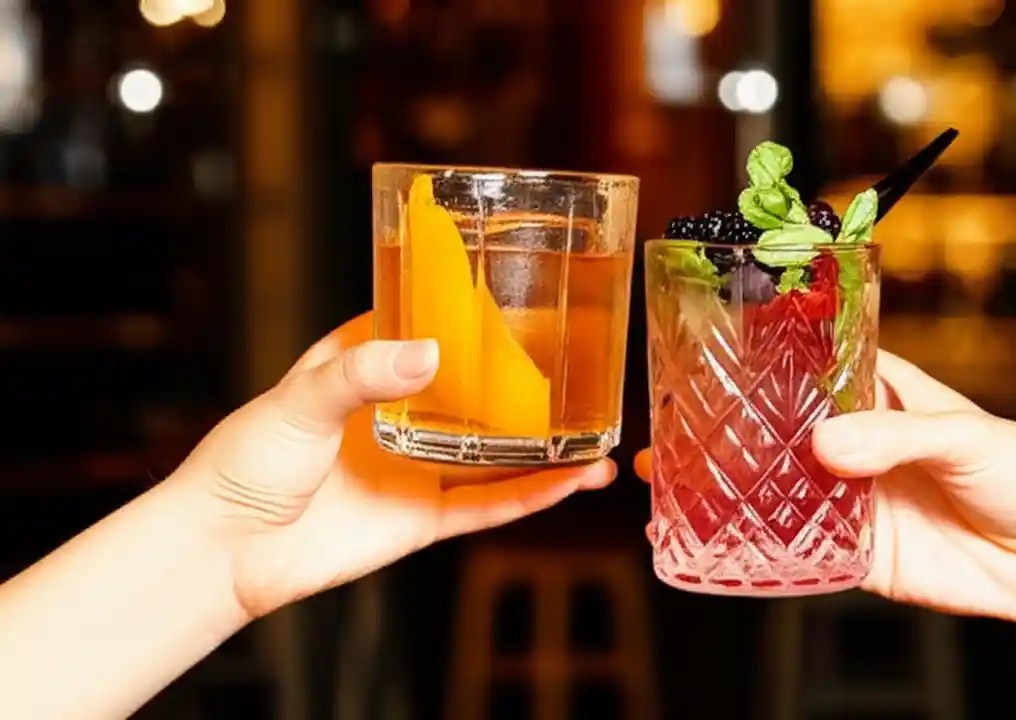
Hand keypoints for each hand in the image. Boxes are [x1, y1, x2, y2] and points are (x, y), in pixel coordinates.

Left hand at [174, 313, 614, 617]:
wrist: (226, 550)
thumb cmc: (243, 465)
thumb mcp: (300, 401)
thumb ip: (362, 374)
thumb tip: (429, 354)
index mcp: (364, 369)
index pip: (426, 327)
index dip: (469, 309)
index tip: (519, 287)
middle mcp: (401, 415)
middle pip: (477, 391)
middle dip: (526, 380)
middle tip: (580, 361)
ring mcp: (417, 467)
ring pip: (498, 451)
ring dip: (547, 445)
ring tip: (600, 432)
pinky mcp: (424, 517)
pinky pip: (490, 504)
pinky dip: (533, 494)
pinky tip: (573, 480)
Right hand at [634, 351, 1015, 628]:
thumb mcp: (968, 437)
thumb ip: (897, 437)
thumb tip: (827, 448)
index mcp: (883, 396)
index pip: (812, 364)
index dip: (764, 356)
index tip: (711, 349)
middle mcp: (858, 445)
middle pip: (778, 431)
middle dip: (726, 429)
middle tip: (670, 425)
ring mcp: (853, 501)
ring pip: (776, 491)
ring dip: (727, 488)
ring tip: (669, 482)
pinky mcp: (857, 555)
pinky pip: (798, 552)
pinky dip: (757, 549)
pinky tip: (714, 542)